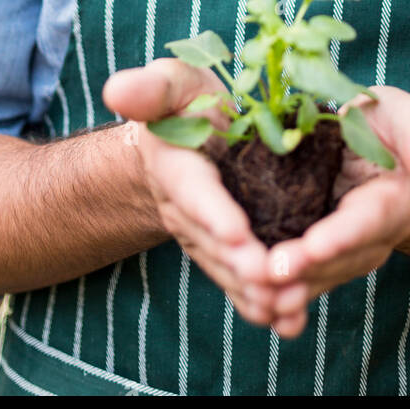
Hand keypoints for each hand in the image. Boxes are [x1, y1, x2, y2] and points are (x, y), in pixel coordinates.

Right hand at [102, 60, 302, 332]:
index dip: (214, 214)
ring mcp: (205, 237)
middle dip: (241, 264)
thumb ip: (150, 87)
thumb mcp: (171, 85)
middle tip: (272, 279)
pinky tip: (292, 323)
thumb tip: (116, 90)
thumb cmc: (183, 103)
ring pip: (228, 270)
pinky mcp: (226, 252)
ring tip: (287, 307)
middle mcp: (187, 211)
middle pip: (213, 242)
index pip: (193, 193)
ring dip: (255, 292)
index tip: (239, 234)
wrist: (182, 139)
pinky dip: (264, 305)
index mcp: (175, 167)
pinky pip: (241, 283)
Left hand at [263, 87, 409, 336]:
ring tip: (254, 290)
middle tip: (267, 274)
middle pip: (340, 258)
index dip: (342, 236)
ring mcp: (346, 251)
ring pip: (320, 276)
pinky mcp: (321, 256)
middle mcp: (373, 236)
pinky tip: (254, 307)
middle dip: (305, 269)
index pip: (369, 221)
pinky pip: (304, 280)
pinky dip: (281, 297)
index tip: (313, 247)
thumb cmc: (387, 122)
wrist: (372, 145)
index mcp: (394, 201)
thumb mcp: (405, 114)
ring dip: (288, 288)